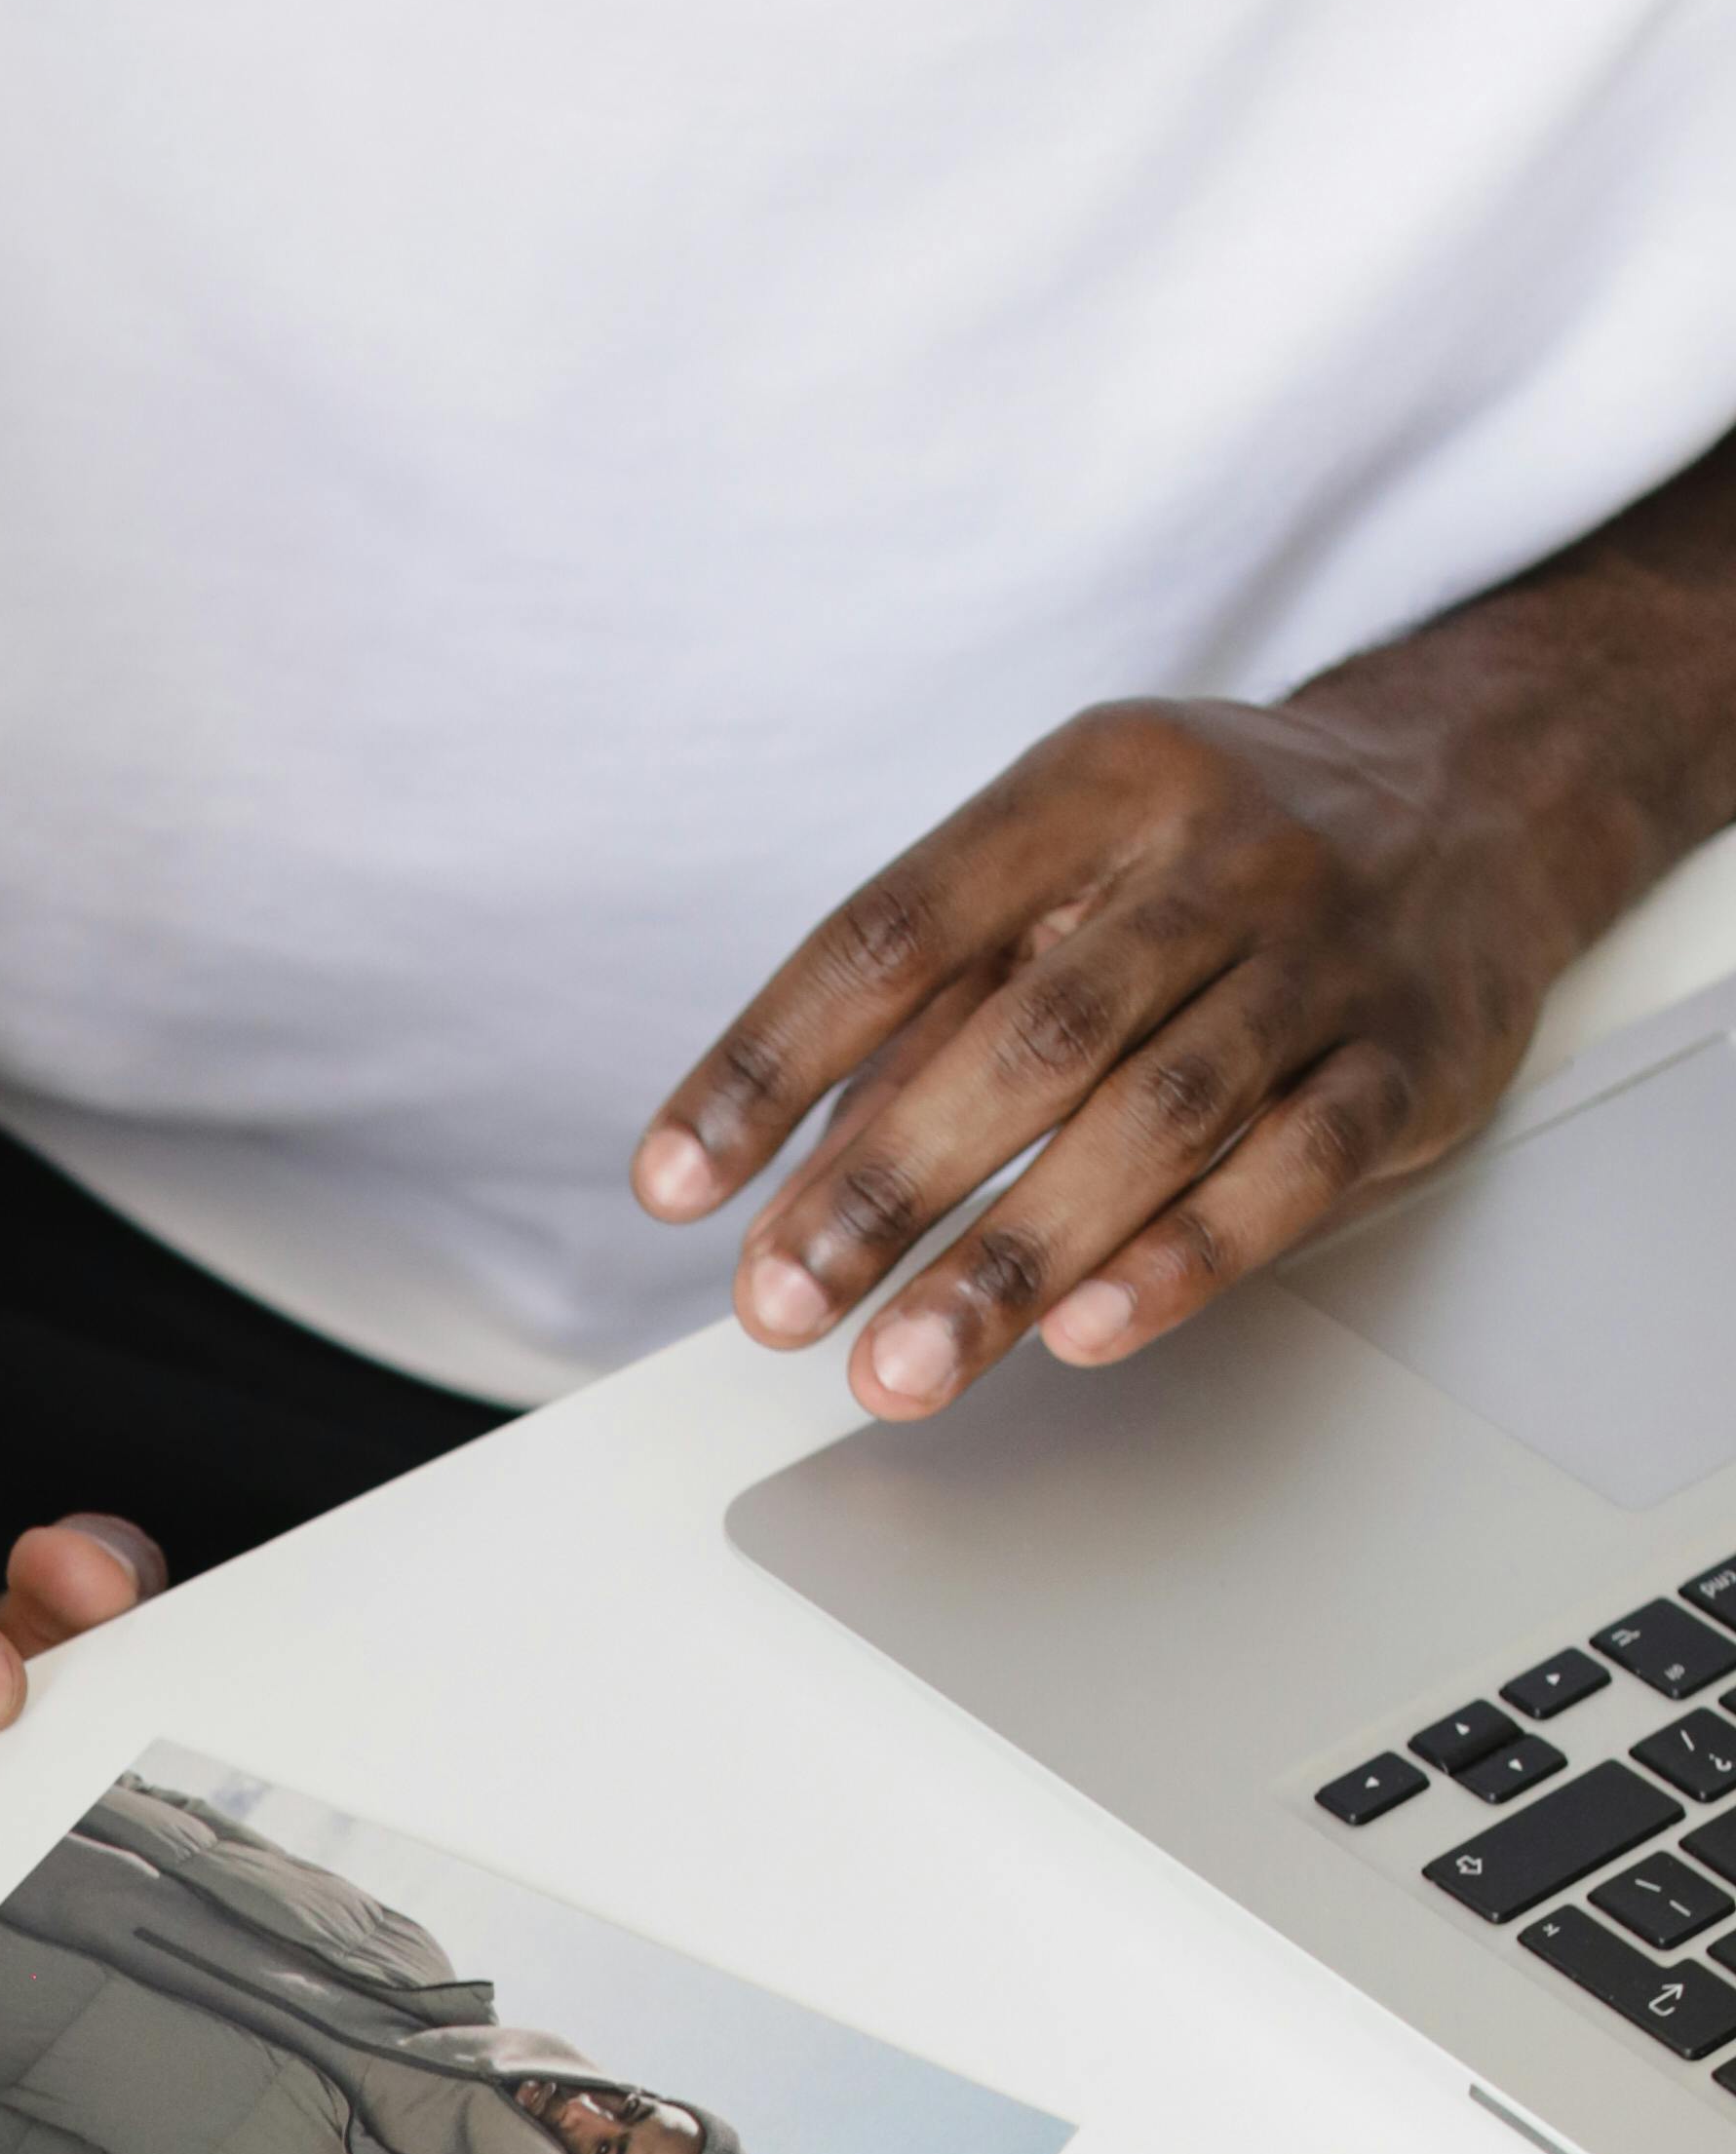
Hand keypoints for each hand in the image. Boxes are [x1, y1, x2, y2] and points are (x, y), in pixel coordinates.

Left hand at [630, 689, 1581, 1421]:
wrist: (1479, 793)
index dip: (770, 1062)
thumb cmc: (1208, 860)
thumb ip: (928, 1009)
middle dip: (886, 1185)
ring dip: (1015, 1258)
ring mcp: (1325, 952)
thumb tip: (777, 1181)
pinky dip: (1186, 1256)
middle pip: (1027, 1036)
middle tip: (782, 1306)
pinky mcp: (1413, 1055)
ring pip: (1156, 1116)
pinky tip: (1087, 1332)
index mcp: (1089, 787)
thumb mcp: (1066, 866)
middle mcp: (1214, 854)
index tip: (674, 1184)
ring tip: (902, 1366)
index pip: (895, 931)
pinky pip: (1295, 1165)